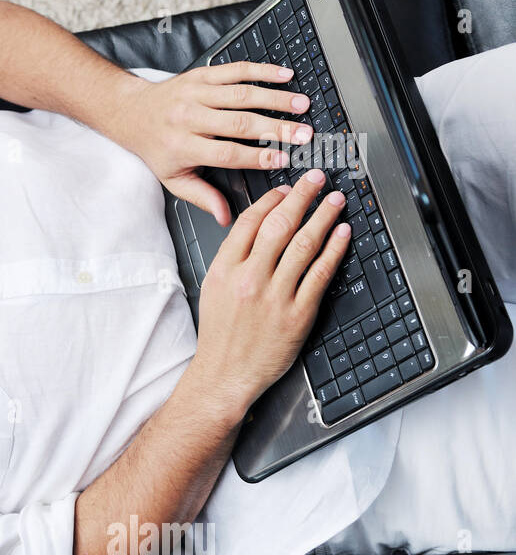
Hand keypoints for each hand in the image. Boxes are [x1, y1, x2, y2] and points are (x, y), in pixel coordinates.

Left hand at [110, 61, 315, 226]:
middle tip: (304, 134)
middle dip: (275, 128)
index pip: (226, 153)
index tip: (284, 159)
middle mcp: (189, 118)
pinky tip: (285, 74)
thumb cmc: (157, 147)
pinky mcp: (201, 74)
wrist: (131, 112)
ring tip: (302, 105)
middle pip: (239, 123)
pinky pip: (234, 69)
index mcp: (183, 146)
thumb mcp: (173, 178)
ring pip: (241, 94)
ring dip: (275, 98)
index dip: (256, 156)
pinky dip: (261, 70)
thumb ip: (201, 197)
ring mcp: (196, 93)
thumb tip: (226, 218)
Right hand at [186, 168, 350, 420]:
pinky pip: (320, 274)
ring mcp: (275, 297)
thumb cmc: (220, 335)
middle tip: (316, 179)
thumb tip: (255, 229)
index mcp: (225, 270)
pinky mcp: (298, 314)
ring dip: (323, 217)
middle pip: (279, 226)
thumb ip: (232, 259)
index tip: (286, 189)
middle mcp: (250, 279)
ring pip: (304, 245)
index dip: (271, 201)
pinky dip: (334, 250)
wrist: (225, 374)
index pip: (250, 223)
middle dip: (301, 197)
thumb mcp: (213, 288)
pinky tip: (342, 234)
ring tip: (334, 200)